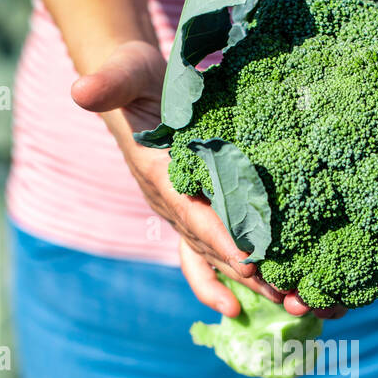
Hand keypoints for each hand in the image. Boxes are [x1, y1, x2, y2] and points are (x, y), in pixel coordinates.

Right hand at [71, 40, 283, 313]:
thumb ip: (110, 82)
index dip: (217, 236)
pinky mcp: (197, 213)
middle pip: (213, 246)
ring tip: (296, 305)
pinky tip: (263, 304)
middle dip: (249, 273)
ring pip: (220, 256)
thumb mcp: (126, 72)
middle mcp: (170, 203)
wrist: (134, 89)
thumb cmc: (135, 78)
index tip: (249, 258)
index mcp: (158, 174)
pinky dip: (235, 280)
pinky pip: (213, 256)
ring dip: (256, 282)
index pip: (190, 211)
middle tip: (288, 296)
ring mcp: (184, 212)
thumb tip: (81, 91)